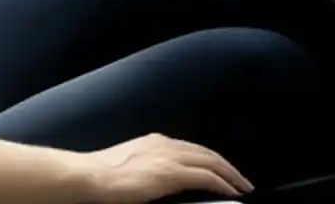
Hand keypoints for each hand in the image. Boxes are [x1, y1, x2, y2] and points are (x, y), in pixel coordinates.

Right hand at [79, 133, 253, 202]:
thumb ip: (149, 168)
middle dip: (228, 166)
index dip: (210, 159)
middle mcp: (165, 144)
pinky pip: (207, 177)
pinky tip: (233, 193)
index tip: (222, 170)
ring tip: (243, 187)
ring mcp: (170, 157)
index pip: (192, 149)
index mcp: (155, 142)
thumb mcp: (130, 166)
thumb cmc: (101, 177)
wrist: (91, 177)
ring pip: (212, 162)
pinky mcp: (172, 173)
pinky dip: (224, 184)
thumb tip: (158, 181)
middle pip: (207, 153)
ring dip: (231, 175)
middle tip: (242, 181)